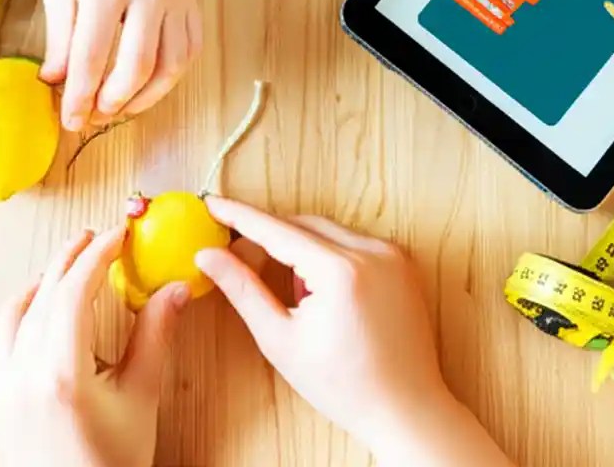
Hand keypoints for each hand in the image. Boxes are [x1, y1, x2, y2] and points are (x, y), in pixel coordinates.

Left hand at [0, 228, 190, 466]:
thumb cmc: (111, 464)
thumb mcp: (141, 397)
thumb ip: (155, 336)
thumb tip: (173, 290)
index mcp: (60, 371)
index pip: (75, 289)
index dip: (99, 254)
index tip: (118, 235)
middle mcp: (22, 374)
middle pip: (45, 292)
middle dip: (73, 258)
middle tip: (98, 238)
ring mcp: (3, 386)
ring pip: (18, 310)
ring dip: (45, 279)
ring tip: (71, 262)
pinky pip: (2, 336)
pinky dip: (22, 308)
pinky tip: (40, 302)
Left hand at [41, 0, 200, 130]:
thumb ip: (59, 34)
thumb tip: (57, 81)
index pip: (93, 57)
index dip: (80, 97)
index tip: (70, 120)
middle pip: (137, 67)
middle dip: (112, 103)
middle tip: (92, 118)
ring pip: (171, 65)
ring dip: (146, 97)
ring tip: (119, 108)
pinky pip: (190, 48)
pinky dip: (172, 75)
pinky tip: (148, 85)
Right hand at [194, 198, 511, 465]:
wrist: (406, 409)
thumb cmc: (343, 385)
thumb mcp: (281, 339)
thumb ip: (243, 289)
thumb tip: (207, 256)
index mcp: (341, 271)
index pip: (276, 229)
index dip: (239, 215)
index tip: (211, 203)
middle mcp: (372, 252)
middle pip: (302, 223)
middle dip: (268, 233)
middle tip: (236, 249)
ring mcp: (393, 254)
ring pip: (328, 230)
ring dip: (300, 247)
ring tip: (295, 296)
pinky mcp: (403, 262)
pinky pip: (353, 242)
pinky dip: (328, 255)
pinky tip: (322, 294)